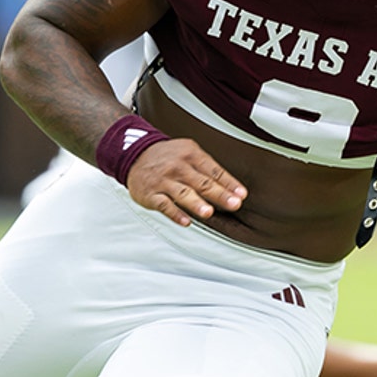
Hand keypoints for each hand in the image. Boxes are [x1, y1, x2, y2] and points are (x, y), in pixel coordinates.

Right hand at [125, 138, 246, 225]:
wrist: (135, 155)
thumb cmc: (169, 157)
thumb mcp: (189, 154)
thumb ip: (207, 169)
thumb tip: (230, 188)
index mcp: (191, 155)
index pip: (214, 171)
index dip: (229, 183)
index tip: (241, 194)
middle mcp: (178, 167)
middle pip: (202, 182)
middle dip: (219, 194)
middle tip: (234, 204)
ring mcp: (164, 181)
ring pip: (183, 193)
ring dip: (196, 203)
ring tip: (209, 212)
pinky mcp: (150, 194)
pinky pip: (164, 205)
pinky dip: (175, 214)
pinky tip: (186, 222)